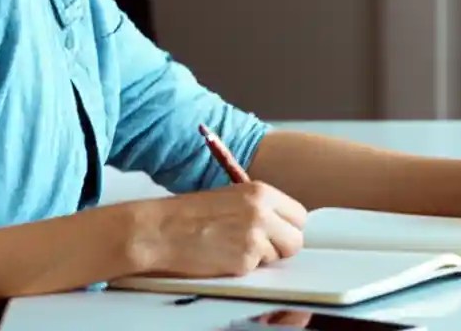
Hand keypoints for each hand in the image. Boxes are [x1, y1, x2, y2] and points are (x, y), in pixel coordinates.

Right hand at [131, 181, 307, 277]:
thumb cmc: (189, 213)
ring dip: (261, 257)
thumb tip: (283, 224)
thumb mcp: (232, 196)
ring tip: (233, 247)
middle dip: (282, 246)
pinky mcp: (243, 262)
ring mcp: (254, 239)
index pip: (299, 215)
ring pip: (278, 257)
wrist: (160, 230)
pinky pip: (256, 269)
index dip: (288, 226)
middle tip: (261, 245)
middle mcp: (262, 213)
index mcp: (261, 192)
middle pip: (296, 239)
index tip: (276, 231)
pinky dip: (243, 267)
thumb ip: (260, 207)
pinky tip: (222, 256)